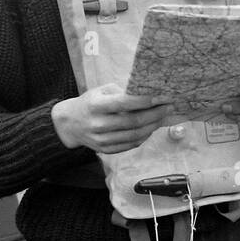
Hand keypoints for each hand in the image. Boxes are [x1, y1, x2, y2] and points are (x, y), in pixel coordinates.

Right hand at [52, 84, 173, 154]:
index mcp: (96, 105)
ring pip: (134, 135)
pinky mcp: (105, 149)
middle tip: (169, 107)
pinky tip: (151, 127)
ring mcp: (101, 139)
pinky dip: (144, 136)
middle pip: (133, 121)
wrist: (70, 123)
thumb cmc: (90, 102)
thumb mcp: (101, 91)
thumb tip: (149, 91)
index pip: (125, 103)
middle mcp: (97, 124)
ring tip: (163, 116)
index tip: (161, 96)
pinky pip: (130, 144)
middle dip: (155, 114)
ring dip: (153, 126)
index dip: (145, 101)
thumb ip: (122, 91)